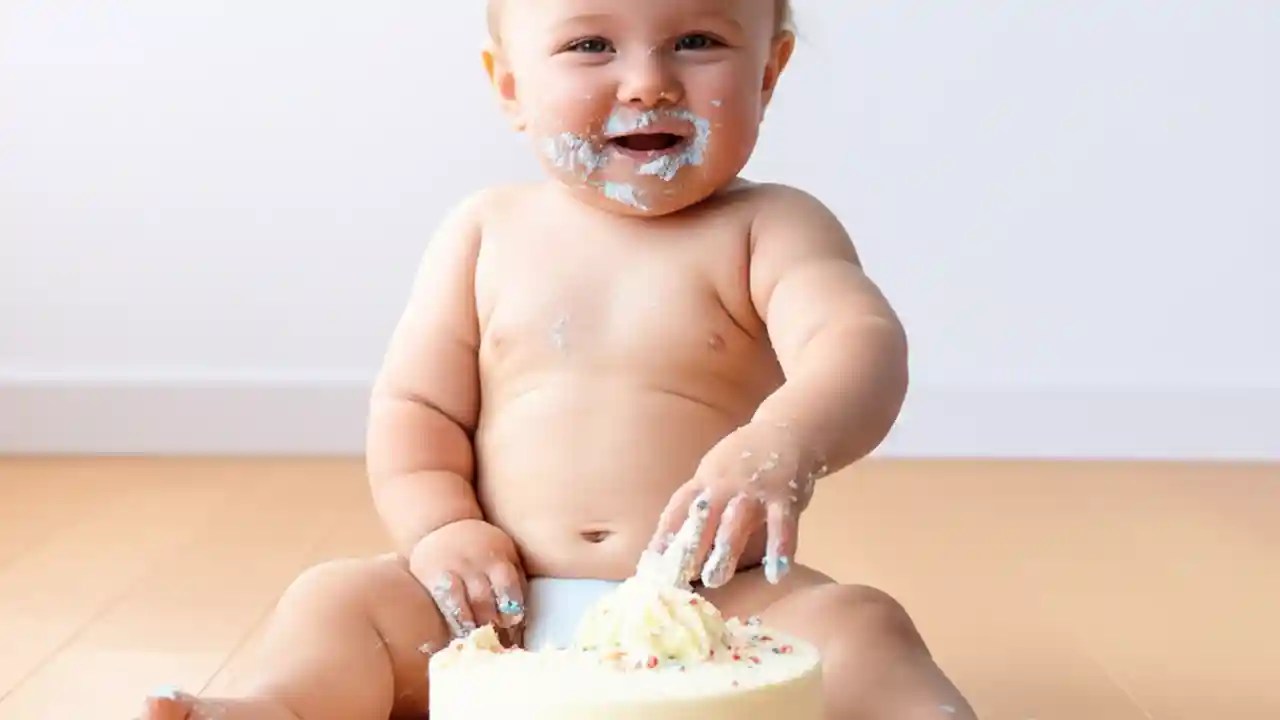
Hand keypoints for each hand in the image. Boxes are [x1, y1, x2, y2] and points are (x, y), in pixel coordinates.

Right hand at [409, 519, 527, 640]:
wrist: (443, 525)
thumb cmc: (483, 546)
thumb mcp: (505, 552)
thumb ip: (516, 578)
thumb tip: (524, 616)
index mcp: (497, 556)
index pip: (507, 587)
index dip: (511, 610)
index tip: (512, 626)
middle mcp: (475, 562)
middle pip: (485, 600)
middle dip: (492, 625)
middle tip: (496, 643)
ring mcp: (452, 569)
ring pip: (463, 605)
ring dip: (472, 627)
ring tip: (478, 642)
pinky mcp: (432, 577)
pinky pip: (443, 604)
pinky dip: (453, 621)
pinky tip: (459, 633)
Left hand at [648, 421, 826, 588]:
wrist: (786, 431)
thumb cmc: (744, 461)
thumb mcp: (714, 473)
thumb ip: (699, 502)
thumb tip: (673, 541)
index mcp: (704, 480)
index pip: (677, 508)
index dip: (663, 535)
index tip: (650, 562)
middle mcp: (724, 485)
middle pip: (702, 519)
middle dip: (689, 547)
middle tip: (679, 577)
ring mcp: (754, 491)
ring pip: (736, 523)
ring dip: (724, 550)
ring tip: (715, 579)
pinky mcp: (784, 497)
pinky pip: (782, 526)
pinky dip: (780, 548)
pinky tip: (776, 574)